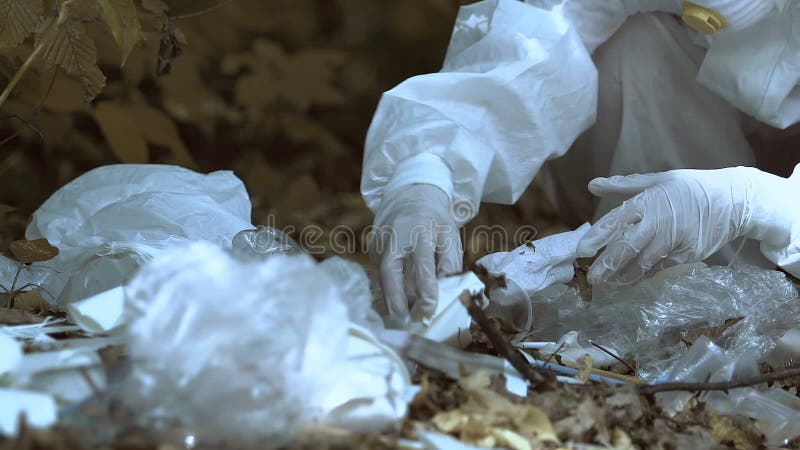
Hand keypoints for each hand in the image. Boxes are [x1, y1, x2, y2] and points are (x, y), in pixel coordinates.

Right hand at [370, 184, 462, 324]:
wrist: (410, 194)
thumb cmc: (435, 219)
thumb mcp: (450, 236)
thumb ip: (449, 264)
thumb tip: (444, 293)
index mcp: (419, 232)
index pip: (421, 267)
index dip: (425, 292)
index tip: (428, 312)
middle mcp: (394, 237)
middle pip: (390, 273)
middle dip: (397, 300)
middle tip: (408, 320)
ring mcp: (379, 241)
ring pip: (383, 276)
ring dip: (393, 297)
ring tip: (406, 315)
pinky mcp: (372, 247)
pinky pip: (380, 272)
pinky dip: (389, 287)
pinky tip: (399, 298)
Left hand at [576, 167, 789, 284]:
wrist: (735, 201)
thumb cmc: (691, 188)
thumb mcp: (659, 179)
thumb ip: (624, 186)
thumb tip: (592, 185)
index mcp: (650, 201)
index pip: (619, 219)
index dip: (599, 235)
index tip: (582, 250)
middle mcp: (661, 222)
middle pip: (629, 246)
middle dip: (608, 264)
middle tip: (593, 278)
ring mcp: (675, 241)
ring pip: (643, 262)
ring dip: (623, 274)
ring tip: (607, 282)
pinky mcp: (687, 255)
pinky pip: (660, 268)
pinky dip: (643, 275)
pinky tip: (629, 280)